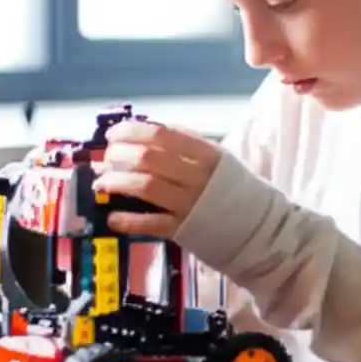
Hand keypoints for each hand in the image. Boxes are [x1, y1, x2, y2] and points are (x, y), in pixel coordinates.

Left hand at [91, 120, 222, 237]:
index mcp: (206, 153)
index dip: (131, 131)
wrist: (258, 227)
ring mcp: (189, 204)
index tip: (113, 135)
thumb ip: (186, 144)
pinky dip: (127, 220)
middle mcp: (197, 176)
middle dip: (119, 155)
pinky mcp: (183, 230)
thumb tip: (146, 134)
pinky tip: (112, 217)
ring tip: (102, 183)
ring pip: (145, 187)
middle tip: (106, 158)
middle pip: (148, 158)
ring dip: (116, 182)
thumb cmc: (232, 188)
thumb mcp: (217, 158)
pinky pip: (150, 223)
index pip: (161, 134)